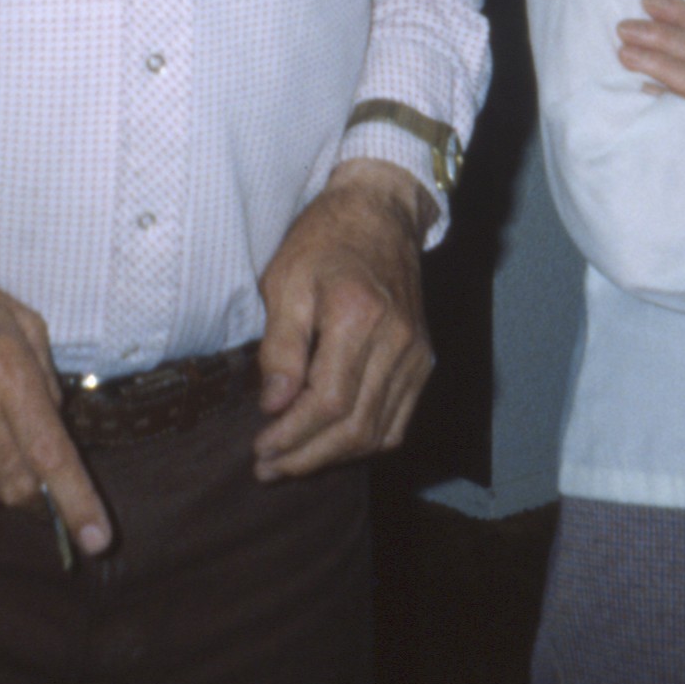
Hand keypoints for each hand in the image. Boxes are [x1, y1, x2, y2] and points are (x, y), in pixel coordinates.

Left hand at [252, 158, 433, 480]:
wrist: (379, 214)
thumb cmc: (323, 242)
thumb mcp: (285, 282)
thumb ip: (280, 347)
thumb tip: (273, 406)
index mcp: (359, 316)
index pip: (328, 402)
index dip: (293, 435)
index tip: (260, 449)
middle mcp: (397, 341)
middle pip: (356, 426)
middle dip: (307, 457)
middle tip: (267, 469)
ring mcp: (417, 354)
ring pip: (379, 432)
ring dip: (333, 457)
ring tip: (291, 464)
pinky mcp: (424, 361)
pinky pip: (398, 420)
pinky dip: (365, 442)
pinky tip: (331, 446)